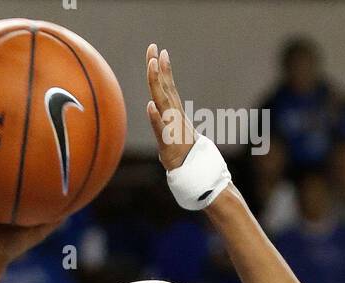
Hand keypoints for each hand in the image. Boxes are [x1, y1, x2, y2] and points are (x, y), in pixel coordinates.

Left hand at [145, 43, 195, 171]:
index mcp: (174, 112)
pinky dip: (156, 119)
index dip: (162, 69)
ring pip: (163, 103)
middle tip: (154, 48)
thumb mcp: (170, 133)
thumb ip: (162, 120)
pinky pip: (162, 130)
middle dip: (158, 68)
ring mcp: (172, 128)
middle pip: (164, 88)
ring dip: (158, 84)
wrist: (193, 172)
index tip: (158, 50)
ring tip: (152, 65)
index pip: (167, 87)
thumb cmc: (181, 153)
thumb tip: (155, 108)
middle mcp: (174, 116)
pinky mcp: (168, 144)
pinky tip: (151, 106)